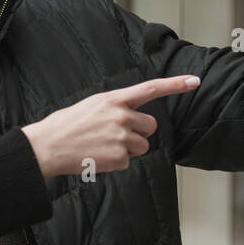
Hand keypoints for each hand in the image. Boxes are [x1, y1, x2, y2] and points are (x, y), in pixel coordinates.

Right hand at [21, 75, 199, 179]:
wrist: (47, 146)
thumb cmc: (66, 126)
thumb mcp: (91, 106)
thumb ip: (115, 107)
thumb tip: (131, 117)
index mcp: (114, 99)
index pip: (151, 89)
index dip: (175, 84)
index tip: (195, 81)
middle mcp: (122, 116)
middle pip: (150, 126)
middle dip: (139, 133)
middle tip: (116, 136)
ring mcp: (122, 138)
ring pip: (141, 146)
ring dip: (127, 149)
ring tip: (102, 147)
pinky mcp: (119, 158)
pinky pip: (128, 162)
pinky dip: (115, 163)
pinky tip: (98, 156)